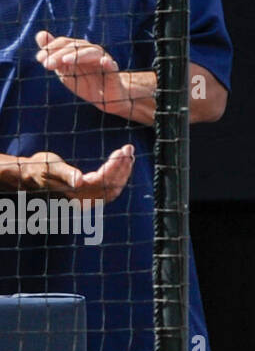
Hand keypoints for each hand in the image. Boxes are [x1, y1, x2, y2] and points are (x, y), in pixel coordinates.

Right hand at [6, 145, 134, 202]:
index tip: (123, 150)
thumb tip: (79, 181)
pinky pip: (109, 189)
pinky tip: (123, 163)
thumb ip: (65, 174)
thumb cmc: (38, 168)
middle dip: (123, 167)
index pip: (102, 182)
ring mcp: (86, 201)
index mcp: (73, 194)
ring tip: (128, 153)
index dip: (115, 167)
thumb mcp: (50, 167)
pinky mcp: (88, 197)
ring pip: (113, 189)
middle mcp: (82, 202)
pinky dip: (118, 176)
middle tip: (129, 148)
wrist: (29, 175)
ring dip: (123, 171)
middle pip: (111, 187)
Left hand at [35, 31, 133, 118]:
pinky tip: (103, 61)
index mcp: (79, 50)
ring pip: (92, 53)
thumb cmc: (85, 81)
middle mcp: (92, 52)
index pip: (65, 43)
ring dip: (78, 55)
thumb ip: (53, 53)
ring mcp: (104, 61)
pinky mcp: (113, 74)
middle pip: (76, 47)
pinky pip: (111, 67)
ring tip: (66, 60)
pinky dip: (108, 63)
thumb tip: (40, 34)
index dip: (51, 48)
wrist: (106, 97)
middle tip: (47, 64)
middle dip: (59, 54)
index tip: (39, 59)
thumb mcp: (65, 69)